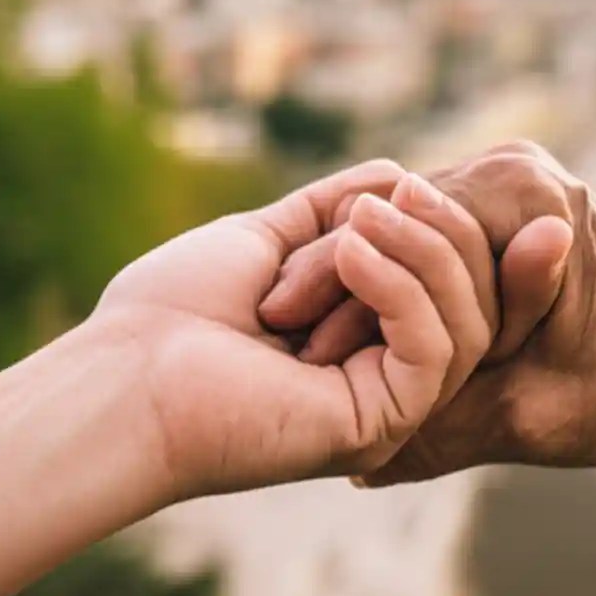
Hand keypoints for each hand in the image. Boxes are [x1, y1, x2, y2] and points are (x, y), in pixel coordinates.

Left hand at [92, 161, 495, 501]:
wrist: (123, 375)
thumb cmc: (175, 313)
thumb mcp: (268, 240)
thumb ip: (332, 210)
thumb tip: (400, 172)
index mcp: (363, 341)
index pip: (446, 279)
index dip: (442, 227)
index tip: (406, 178)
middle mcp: (385, 378)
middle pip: (471, 299)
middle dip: (445, 233)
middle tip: (404, 188)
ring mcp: (388, 407)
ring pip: (466, 322)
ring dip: (426, 252)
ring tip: (364, 217)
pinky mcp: (381, 423)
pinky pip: (433, 348)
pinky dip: (402, 287)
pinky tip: (351, 250)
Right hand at [260, 142, 595, 482]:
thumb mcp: (535, 419)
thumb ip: (444, 433)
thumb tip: (358, 469)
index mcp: (520, 206)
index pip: (399, 251)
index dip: (345, 313)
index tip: (303, 364)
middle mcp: (511, 170)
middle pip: (394, 230)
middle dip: (347, 294)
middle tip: (289, 351)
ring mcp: (512, 174)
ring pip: (408, 230)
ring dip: (371, 283)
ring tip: (314, 344)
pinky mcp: (512, 194)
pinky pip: (435, 232)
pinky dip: (405, 276)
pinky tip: (368, 321)